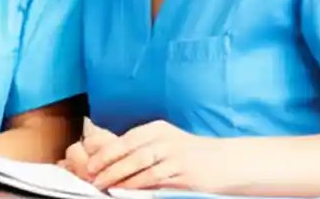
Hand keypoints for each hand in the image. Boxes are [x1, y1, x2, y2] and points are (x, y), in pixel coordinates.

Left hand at [66, 117, 219, 190]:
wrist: (227, 162)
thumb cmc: (192, 154)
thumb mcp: (167, 141)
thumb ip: (144, 146)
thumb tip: (113, 159)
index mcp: (159, 129)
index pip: (127, 139)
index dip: (107, 151)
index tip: (91, 163)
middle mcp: (166, 140)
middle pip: (131, 152)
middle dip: (109, 165)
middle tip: (93, 176)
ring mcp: (175, 157)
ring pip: (141, 166)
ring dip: (120, 177)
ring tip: (104, 185)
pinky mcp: (183, 174)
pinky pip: (155, 180)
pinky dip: (138, 186)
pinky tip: (126, 191)